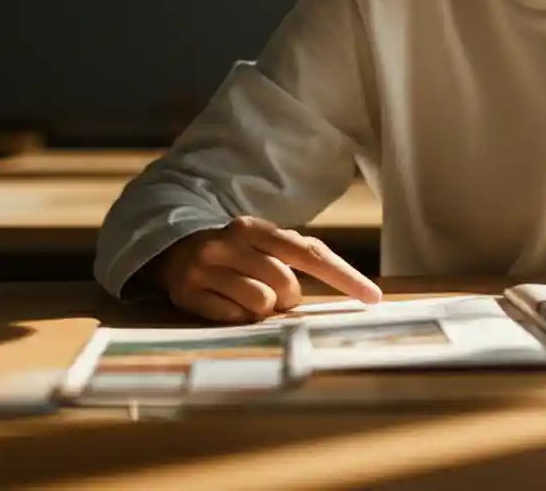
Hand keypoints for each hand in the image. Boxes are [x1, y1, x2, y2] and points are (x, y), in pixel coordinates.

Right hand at [152, 216, 382, 322]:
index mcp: (258, 228)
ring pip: (261, 304)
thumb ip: (298, 258)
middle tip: (273, 295)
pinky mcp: (187, 292)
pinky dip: (237, 317)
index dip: (344, 277)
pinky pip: (232, 318)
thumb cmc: (237, 254)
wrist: (172, 250)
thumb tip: (341, 290)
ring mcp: (206, 266)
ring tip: (249, 299)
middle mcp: (231, 242)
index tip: (372, 297)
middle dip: (287, 298)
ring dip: (263, 310)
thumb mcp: (265, 246)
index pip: (310, 253)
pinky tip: (226, 304)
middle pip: (285, 284)